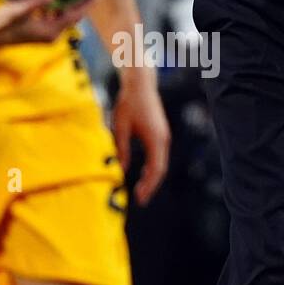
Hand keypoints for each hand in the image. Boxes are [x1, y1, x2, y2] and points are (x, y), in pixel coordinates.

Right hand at [0, 0, 91, 45]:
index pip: (75, 16)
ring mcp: (46, 32)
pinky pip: (54, 15)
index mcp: (50, 30)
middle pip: (73, 15)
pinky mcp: (39, 29)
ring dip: (70, 1)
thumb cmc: (1, 22)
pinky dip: (58, 4)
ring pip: (64, 15)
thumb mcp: (18, 10)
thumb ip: (36, 2)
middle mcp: (51, 33)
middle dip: (82, 0)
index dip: (86, 2)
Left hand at [112, 73, 170, 204]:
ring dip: (152, 177)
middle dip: (151, 186)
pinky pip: (159, 155)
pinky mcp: (161, 133)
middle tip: (140, 200)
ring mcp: (164, 136)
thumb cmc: (128, 103)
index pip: (156, 170)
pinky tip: (144, 173)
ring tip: (141, 190)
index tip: (140, 198)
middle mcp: (163, 139)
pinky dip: (153, 167)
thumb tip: (122, 169)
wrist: (140, 84)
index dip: (149, 186)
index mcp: (155, 139)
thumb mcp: (120, 127)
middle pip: (161, 169)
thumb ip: (121, 149)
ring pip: (161, 163)